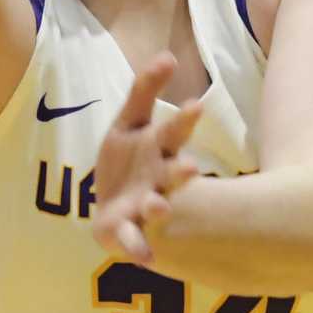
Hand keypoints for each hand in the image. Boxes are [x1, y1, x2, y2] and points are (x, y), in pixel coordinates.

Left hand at [93, 52, 203, 265]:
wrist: (116, 208)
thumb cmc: (130, 159)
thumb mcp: (130, 120)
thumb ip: (146, 88)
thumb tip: (168, 54)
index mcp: (159, 148)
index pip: (173, 130)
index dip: (183, 120)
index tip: (196, 106)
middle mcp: (158, 178)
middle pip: (171, 172)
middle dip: (178, 170)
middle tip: (189, 168)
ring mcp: (144, 206)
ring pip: (156, 205)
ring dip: (159, 207)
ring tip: (158, 206)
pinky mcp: (127, 231)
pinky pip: (134, 240)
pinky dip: (139, 248)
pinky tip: (145, 258)